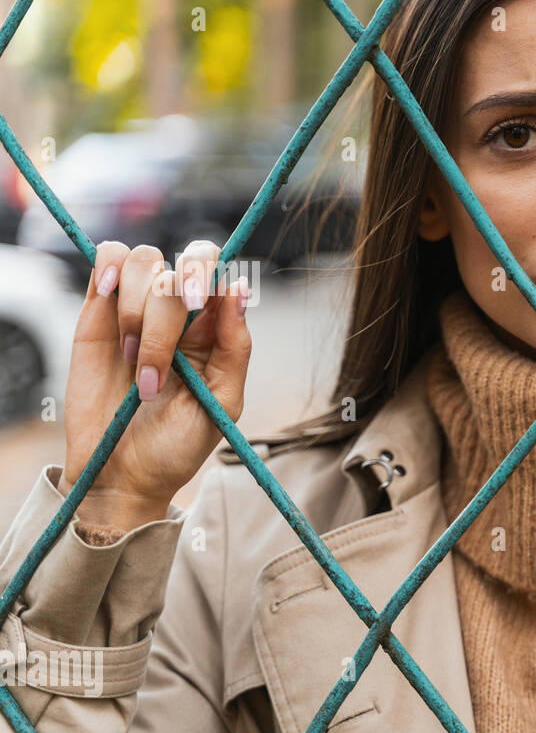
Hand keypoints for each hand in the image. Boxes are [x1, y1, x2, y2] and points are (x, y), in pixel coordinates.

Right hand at [62, 239, 252, 529]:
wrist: (121, 473)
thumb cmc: (176, 445)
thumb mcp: (219, 404)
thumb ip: (234, 348)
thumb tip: (239, 289)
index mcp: (215, 331)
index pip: (221, 273)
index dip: (212, 274)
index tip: (200, 302)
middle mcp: (180, 314)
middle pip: (186, 261)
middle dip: (180, 288)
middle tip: (167, 334)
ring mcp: (139, 308)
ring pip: (146, 260)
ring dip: (141, 308)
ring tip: (135, 360)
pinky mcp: (98, 311)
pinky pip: (108, 259)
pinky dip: (110, 268)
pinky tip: (109, 299)